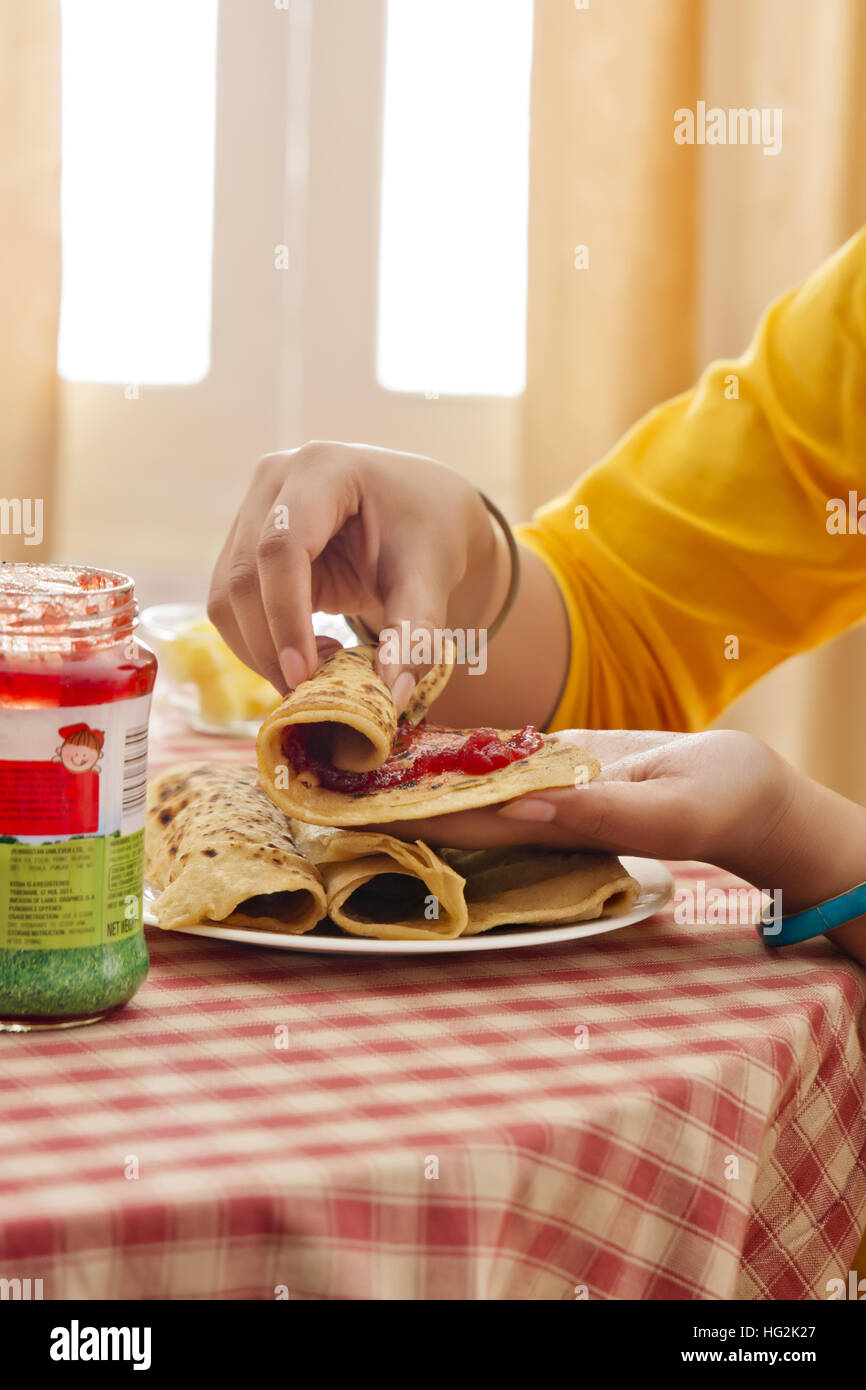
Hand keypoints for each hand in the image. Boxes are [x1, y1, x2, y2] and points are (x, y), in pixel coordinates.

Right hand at [207, 441, 506, 702]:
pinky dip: (259, 641)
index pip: (282, 546)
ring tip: (317, 671)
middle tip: (310, 692)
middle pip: (243, 574)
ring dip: (259, 649)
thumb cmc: (429, 532)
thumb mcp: (431, 577)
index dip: (285, 615)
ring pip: (226, 595)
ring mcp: (253, 507)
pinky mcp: (245, 541)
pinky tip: (307, 652)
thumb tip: (391, 695)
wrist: (422, 510)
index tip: (304, 675)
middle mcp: (275, 478)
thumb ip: (414, 633)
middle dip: (269, 644)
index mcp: (325, 468)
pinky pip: (231, 603)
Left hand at [369, 729, 795, 875]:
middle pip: (442, 801)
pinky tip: (406, 722)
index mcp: (551, 829)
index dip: (398, 816)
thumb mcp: (662, 808)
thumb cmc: (716, 804)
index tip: (339, 805)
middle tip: (313, 767)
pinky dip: (449, 739)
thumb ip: (595, 808)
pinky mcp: (555, 759)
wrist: (744, 789)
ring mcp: (540, 786)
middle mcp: (532, 813)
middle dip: (382, 790)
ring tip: (340, 739)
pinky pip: (491, 749)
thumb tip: (522, 802)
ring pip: (459, 774)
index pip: (459, 824)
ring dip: (404, 762)